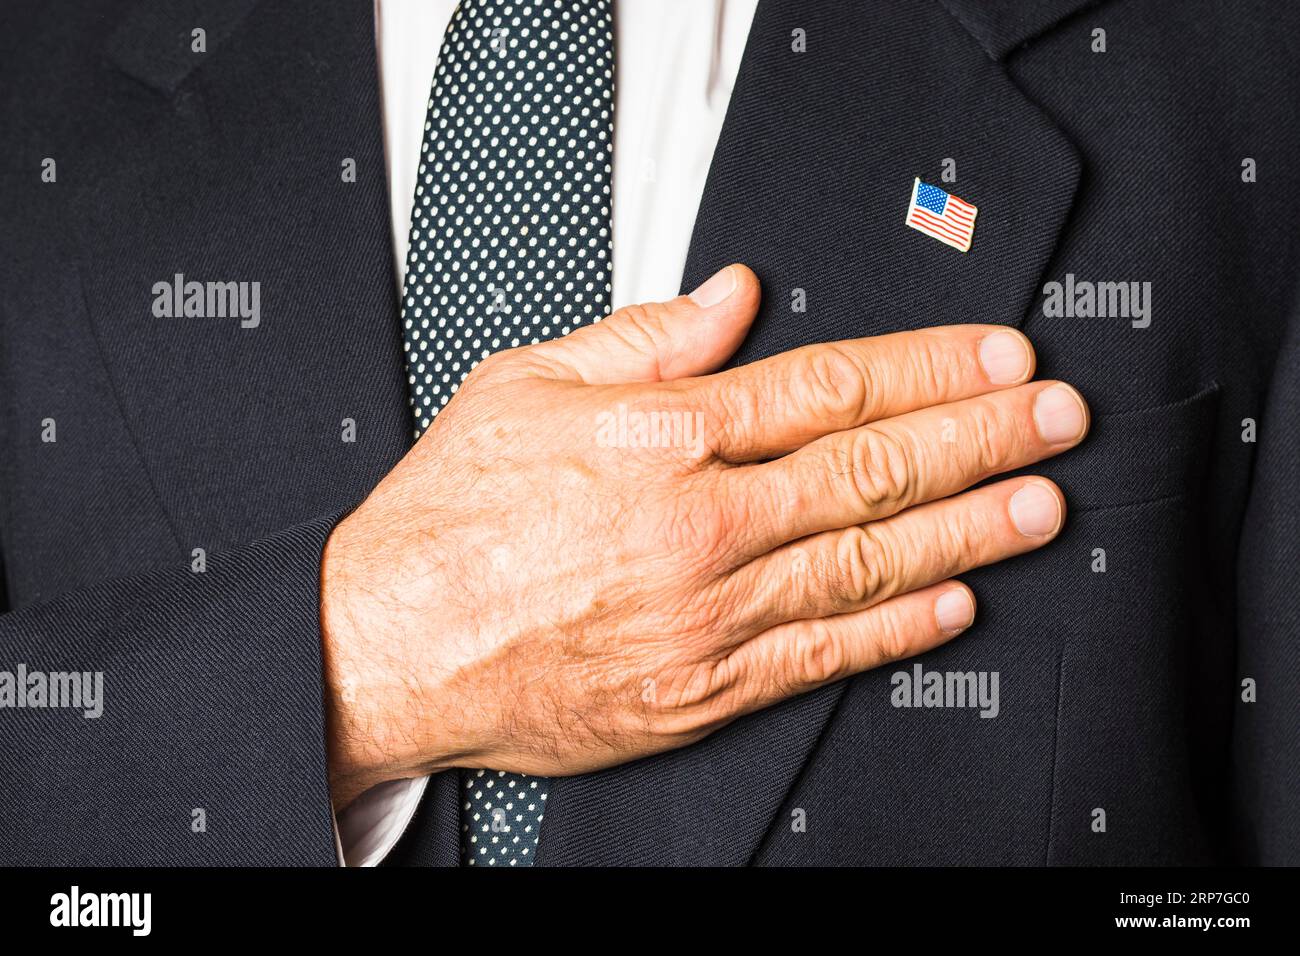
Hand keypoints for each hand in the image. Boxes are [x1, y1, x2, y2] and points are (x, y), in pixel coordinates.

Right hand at [319, 264, 1088, 806]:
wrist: (388, 644)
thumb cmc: (447, 518)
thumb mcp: (523, 386)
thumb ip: (639, 338)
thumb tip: (728, 298)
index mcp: (660, 436)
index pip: (829, 386)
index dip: (929, 368)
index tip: (995, 357)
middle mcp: (700, 521)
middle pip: (872, 468)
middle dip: (981, 438)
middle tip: (1055, 420)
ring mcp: (708, 611)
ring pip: (867, 561)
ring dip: (966, 530)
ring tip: (1038, 504)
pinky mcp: (702, 687)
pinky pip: (820, 655)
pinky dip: (896, 630)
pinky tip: (954, 604)